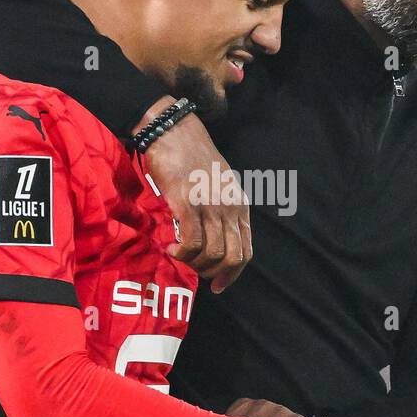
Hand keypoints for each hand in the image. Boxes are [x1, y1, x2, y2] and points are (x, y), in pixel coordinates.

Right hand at [138, 96, 251, 293]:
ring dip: (193, 263)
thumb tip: (215, 237)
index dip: (233, 275)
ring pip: (212, 254)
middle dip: (212, 272)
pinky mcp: (188, 203)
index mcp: (240, 205)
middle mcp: (229, 207)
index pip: (246, 251)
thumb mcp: (219, 183)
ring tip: (178, 254)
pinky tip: (170, 247)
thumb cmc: (192, 155)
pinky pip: (191, 243)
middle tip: (192, 269)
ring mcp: (210, 206)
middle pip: (231, 258)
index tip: (217, 286)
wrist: (173, 130)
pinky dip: (181, 253)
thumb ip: (221, 209)